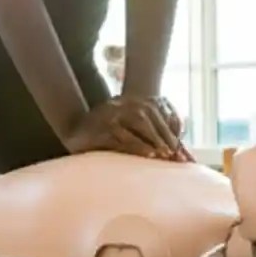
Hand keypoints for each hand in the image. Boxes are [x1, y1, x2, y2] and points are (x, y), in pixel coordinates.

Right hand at [63, 95, 185, 159]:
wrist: (74, 127)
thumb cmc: (106, 130)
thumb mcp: (127, 123)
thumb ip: (150, 129)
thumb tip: (178, 147)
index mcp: (131, 101)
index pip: (156, 113)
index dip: (170, 131)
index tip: (181, 150)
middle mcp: (121, 104)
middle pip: (149, 117)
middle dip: (164, 137)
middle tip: (174, 155)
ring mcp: (110, 114)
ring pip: (137, 124)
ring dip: (152, 140)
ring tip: (162, 155)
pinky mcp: (100, 129)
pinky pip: (121, 138)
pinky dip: (135, 146)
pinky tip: (146, 155)